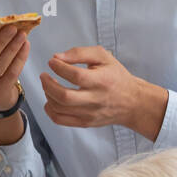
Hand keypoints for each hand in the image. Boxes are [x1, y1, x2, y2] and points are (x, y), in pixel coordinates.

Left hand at [41, 46, 167, 138]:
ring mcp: (89, 114)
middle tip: (44, 75)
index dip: (59, 67)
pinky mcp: (85, 123)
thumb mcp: (103, 57)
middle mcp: (95, 100)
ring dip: (48, 95)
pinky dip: (50, 110)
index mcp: (101, 81)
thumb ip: (80, 53)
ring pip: (60, 109)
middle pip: (64, 96)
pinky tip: (50, 100)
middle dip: (48, 84)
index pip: (75, 75)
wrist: (132, 102)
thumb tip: (57, 57)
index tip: (52, 61)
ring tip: (48, 85)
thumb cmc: (116, 77)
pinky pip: (61, 120)